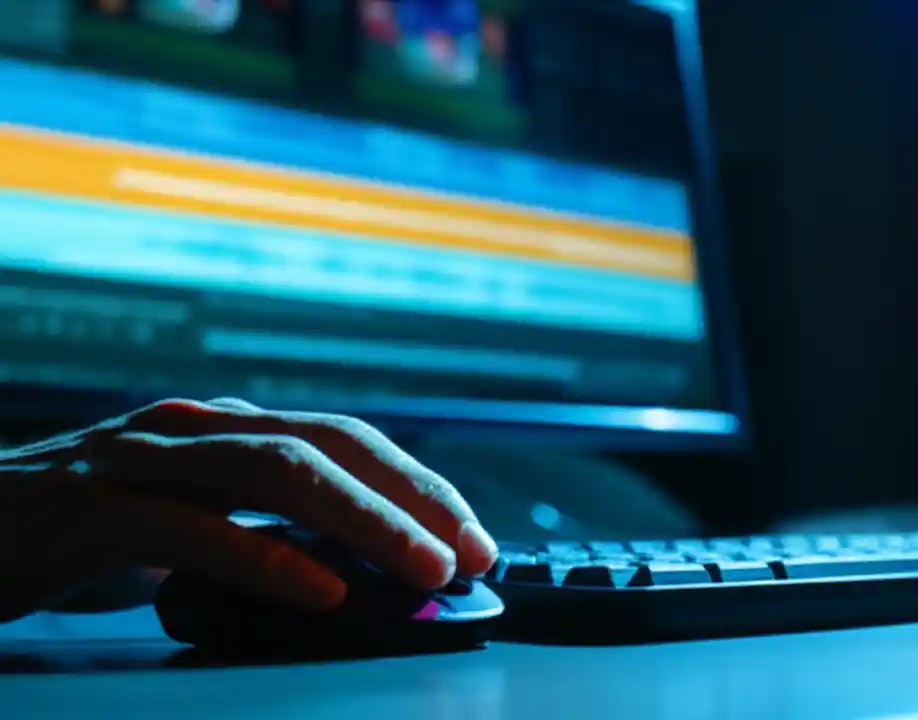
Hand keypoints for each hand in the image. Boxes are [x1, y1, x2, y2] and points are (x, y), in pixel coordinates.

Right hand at [0, 398, 497, 621]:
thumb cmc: (76, 533)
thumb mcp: (185, 525)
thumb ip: (257, 532)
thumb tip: (349, 572)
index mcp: (223, 429)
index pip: (345, 439)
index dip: (419, 484)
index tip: (476, 537)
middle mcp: (194, 429)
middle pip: (329, 444)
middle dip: (414, 497)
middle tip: (474, 553)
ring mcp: (143, 460)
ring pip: (277, 473)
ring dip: (365, 520)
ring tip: (425, 570)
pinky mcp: (92, 509)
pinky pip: (194, 532)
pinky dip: (266, 561)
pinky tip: (322, 593)